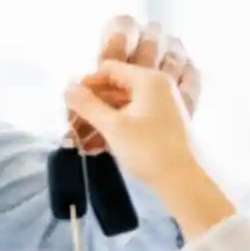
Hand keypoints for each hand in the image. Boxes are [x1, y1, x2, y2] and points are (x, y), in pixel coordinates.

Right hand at [64, 60, 200, 190]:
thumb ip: (87, 105)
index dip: (87, 83)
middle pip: (116, 86)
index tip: (70, 101)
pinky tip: (97, 145)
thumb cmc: (148, 149)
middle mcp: (158, 87)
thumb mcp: (113, 126)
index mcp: (148, 79)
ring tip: (80, 139)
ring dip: (101, 118)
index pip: (110, 69)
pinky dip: (115, 126)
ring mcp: (162, 105)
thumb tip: (67, 88)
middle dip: (92, 104)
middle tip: (71, 122)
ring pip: (123, 104)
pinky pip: (133, 116)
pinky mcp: (163, 123)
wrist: (182, 181)